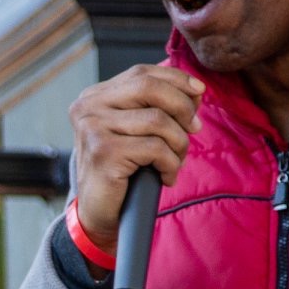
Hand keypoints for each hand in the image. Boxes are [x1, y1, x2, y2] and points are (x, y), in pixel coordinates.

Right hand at [68, 64, 202, 259]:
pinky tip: (166, 177)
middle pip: (149, 88)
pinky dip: (171, 164)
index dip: (176, 79)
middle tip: (193, 130)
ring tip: (175, 162)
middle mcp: (88, 107)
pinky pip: (156, 148)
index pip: (141, 73)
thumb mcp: (137, 131)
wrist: (98, 215)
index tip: (199, 93)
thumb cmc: (123, 172)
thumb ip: (157, 106)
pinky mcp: (104, 152)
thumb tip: (196, 90)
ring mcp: (93, 128)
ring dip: (179, 143)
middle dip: (182, 107)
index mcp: (95, 96)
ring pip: (158, 120)